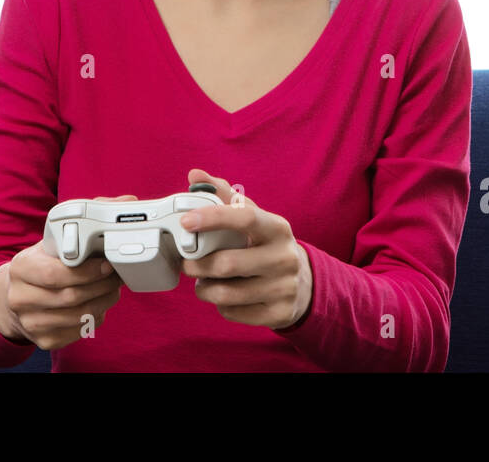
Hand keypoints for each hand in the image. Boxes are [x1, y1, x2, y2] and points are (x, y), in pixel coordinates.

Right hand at [0, 195, 137, 349]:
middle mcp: (20, 297)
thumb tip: (128, 202)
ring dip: (103, 303)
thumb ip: (90, 217)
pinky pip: (77, 333)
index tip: (108, 265)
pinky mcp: (43, 341)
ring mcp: (29, 322)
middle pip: (70, 297)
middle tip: (117, 277)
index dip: (87, 272)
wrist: (17, 295)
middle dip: (101, 287)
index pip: (55, 274)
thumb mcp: (54, 239)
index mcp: (21, 267)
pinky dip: (94, 319)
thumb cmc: (43, 262)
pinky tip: (99, 305)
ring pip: (77, 317)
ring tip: (112, 289)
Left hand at [179, 169, 312, 329]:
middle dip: (197, 265)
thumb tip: (194, 175)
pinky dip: (220, 305)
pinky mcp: (279, 313)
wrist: (302, 283)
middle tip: (187, 263)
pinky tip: (224, 295)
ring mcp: (284, 287)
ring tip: (203, 281)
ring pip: (226, 294)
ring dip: (204, 288)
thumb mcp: (252, 218)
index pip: (244, 218)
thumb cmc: (265, 244)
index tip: (186, 221)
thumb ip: (223, 194)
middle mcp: (284, 257)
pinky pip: (233, 313)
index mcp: (277, 228)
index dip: (212, 217)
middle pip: (227, 263)